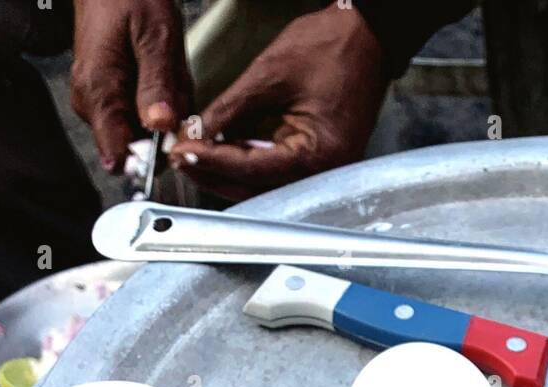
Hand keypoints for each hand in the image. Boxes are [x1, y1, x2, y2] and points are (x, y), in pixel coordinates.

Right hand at [71, 0, 192, 172]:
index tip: (171, 134)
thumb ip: (158, 84)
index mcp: (99, 93)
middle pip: (137, 147)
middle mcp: (92, 103)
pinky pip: (141, 114)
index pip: (119, 155)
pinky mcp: (107, 95)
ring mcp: (98, 100)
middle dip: (166, 128)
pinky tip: (161, 73)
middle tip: (174, 86)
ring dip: (166, 112)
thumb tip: (161, 128)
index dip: (150, 157)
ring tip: (166, 72)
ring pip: (143, 132)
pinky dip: (160, 102)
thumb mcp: (156, 36)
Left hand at [168, 3, 386, 201]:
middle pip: (257, 188)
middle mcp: (324, 173)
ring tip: (195, 152)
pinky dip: (247, 163)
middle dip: (216, 173)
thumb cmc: (331, 48)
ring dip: (228, 172)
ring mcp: (322, 171)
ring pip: (263, 185)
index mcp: (318, 154)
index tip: (182, 152)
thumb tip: (196, 133)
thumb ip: (229, 109)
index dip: (213, 161)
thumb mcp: (269, 74)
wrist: (366, 37)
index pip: (253, 169)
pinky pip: (276, 172)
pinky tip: (222, 151)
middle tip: (180, 157)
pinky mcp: (317, 161)